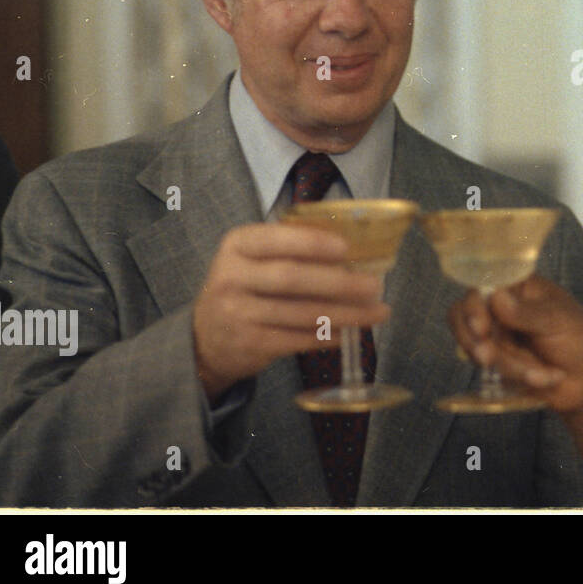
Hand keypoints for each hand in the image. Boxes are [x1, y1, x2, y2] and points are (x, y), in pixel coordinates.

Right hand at [192, 223, 390, 401]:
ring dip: (345, 314)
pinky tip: (349, 332)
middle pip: (292, 278)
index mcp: (237, 244)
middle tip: (375, 286)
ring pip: (301, 313)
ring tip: (376, 312)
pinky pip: (297, 340)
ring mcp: (237, 313)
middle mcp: (231, 277)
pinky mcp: (249, 344)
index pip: (276, 239)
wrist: (206, 337)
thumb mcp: (254, 257)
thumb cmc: (246, 286)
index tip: (347, 248)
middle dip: (339, 283)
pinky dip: (327, 336)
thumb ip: (291, 247)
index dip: (312, 244)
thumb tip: (353, 248)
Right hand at [448, 275, 582, 416]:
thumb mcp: (558, 322)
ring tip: (540, 373)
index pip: (482, 286)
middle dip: (477, 342)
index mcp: (520, 287)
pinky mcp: (498, 361)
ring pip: (477, 347)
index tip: (481, 329)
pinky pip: (488, 368)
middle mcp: (503, 307)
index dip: (474, 306)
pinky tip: (542, 378)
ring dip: (508, 365)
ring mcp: (499, 335)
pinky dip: (514, 377)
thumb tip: (496, 297)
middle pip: (466, 317)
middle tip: (488, 359)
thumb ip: (526, 313)